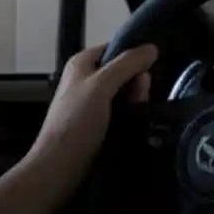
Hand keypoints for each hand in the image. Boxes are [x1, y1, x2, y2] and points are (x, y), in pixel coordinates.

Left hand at [26, 43, 158, 172]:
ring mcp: (93, 102)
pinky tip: (136, 123)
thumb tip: (152, 48)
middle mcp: (87, 79)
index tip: (147, 71)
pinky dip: (131, 114)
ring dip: (136, 101)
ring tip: (137, 113)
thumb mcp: (101, 86)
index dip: (133, 56)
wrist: (60, 166)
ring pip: (126, 93)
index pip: (115, 48)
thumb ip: (126, 65)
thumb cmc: (76, 122)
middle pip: (124, 71)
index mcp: (82, 63)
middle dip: (137, 83)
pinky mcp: (99, 122)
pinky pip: (123, 111)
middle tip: (139, 98)